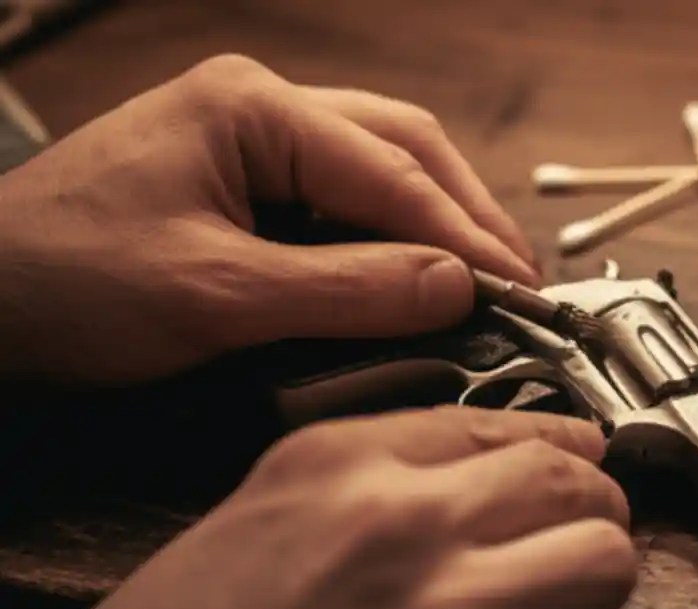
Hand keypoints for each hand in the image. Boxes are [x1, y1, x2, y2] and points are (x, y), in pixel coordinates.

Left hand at [0, 54, 538, 384]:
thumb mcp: (216, 296)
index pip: (395, 171)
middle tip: (520, 282)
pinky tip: (415, 276)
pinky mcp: (239, 182)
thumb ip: (348, 290)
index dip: (466, 236)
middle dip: (465, 214)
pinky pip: (339, 200)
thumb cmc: (62, 285)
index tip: (520, 293)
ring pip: (378, 168)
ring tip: (484, 280)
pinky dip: (387, 238)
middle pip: (403, 147)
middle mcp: (260, 108)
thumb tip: (456, 287)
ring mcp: (249, 141)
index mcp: (254, 109)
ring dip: (434, 222)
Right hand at [14, 406, 636, 608]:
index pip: (492, 420)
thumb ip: (352, 492)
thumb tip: (456, 488)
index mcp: (334, 467)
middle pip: (567, 478)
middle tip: (577, 538)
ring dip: (595, 590)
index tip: (582, 455)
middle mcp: (397, 525)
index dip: (557, 443)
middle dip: (588, 511)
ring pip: (603, 560)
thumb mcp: (245, 529)